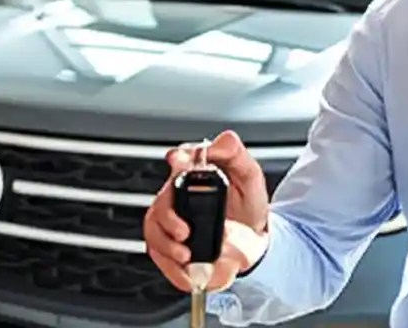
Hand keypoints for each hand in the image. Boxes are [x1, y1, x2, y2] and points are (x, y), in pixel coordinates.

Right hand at [143, 130, 271, 291]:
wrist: (254, 244)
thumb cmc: (248, 207)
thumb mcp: (249, 176)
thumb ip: (236, 154)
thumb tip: (223, 141)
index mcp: (194, 173)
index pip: (180, 160)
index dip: (178, 160)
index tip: (178, 161)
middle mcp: (177, 195)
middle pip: (161, 200)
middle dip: (168, 217)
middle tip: (184, 231)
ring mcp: (170, 221)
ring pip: (154, 228)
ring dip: (166, 244)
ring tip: (186, 254)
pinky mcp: (169, 244)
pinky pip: (158, 252)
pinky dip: (170, 265)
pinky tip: (186, 267)